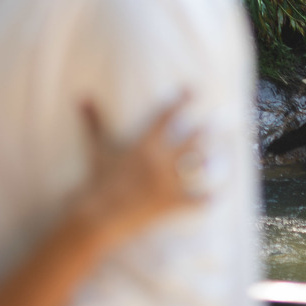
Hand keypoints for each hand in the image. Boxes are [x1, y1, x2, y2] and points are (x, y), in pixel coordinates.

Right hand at [78, 92, 208, 237]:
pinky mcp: (170, 204)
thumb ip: (94, 121)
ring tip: (223, 154)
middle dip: (206, 131)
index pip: (167, 116)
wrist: (99, 215)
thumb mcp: (98, 149)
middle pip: (192, 141)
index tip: (194, 90)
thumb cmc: (98, 179)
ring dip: (210, 161)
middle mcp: (160, 161)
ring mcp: (168, 183)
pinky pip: (196, 202)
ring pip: (198, 168)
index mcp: (144, 144)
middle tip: (217, 124)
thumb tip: (82, 96)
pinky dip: (208, 199)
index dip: (182, 101)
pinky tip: (218, 195)